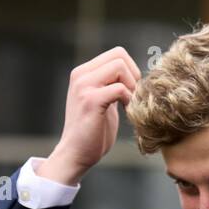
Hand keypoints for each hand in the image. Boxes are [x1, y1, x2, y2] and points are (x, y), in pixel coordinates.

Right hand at [39, 47, 141, 185]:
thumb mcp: (102, 101)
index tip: (132, 91)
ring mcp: (84, 86)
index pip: (116, 53)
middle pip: (119, 55)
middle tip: (133, 97)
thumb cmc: (92, 132)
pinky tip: (127, 112)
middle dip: (133, 75)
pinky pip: (120, 88)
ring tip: (130, 104)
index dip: (131, 70)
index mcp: (83, 73)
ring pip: (120, 67)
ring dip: (132, 86)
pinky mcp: (91, 101)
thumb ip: (111, 86)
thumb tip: (133, 75)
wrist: (75, 154)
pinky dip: (129, 100)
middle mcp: (80, 75)